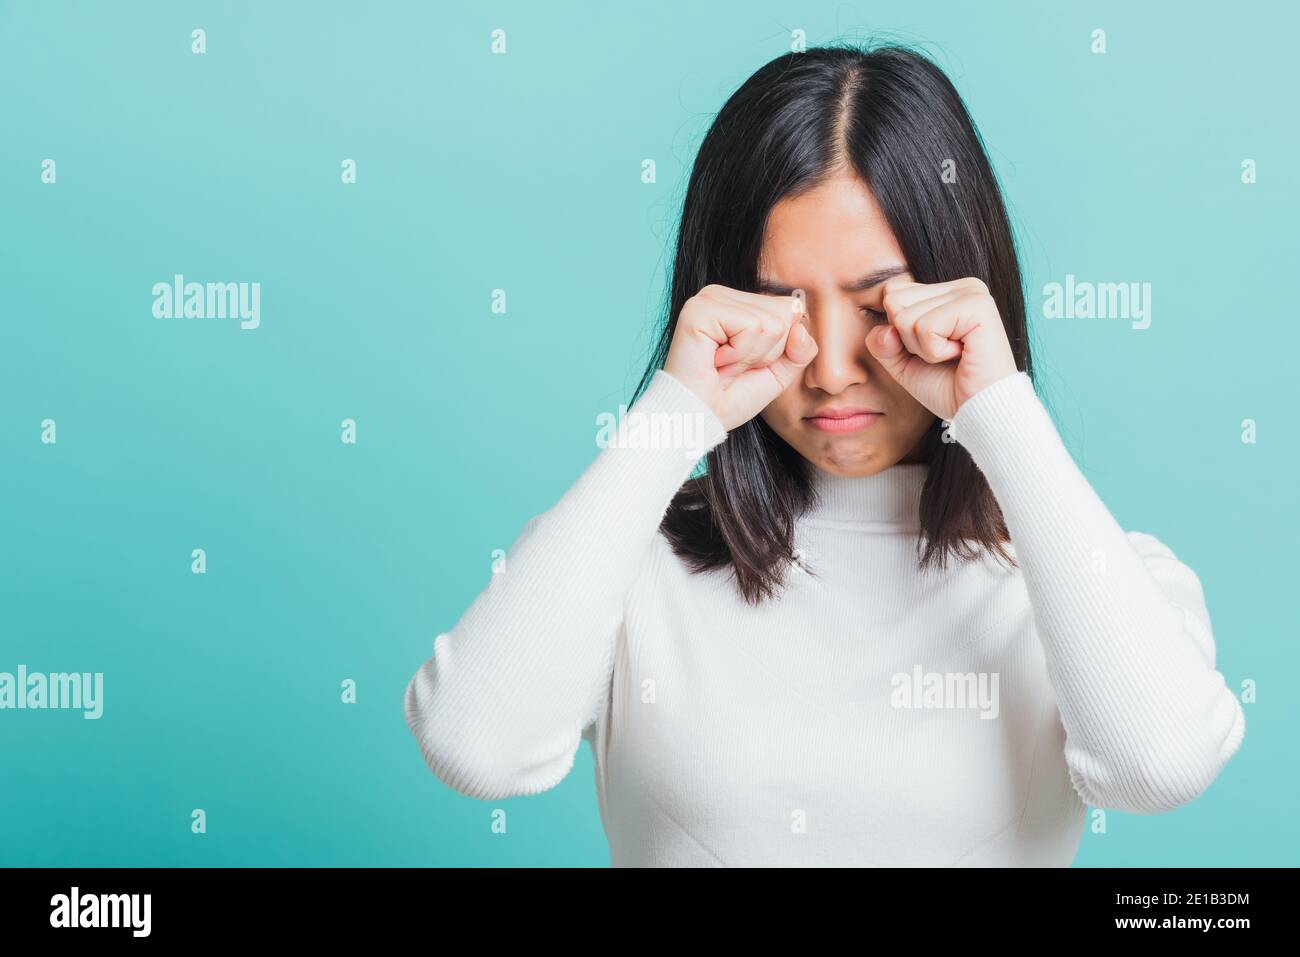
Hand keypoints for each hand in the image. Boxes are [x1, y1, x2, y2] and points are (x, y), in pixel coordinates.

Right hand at [663, 283, 818, 430]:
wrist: (699, 419)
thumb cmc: (730, 398)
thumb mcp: (778, 373)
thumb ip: (800, 350)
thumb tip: (802, 327)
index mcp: (737, 302)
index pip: (789, 309)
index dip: (778, 349)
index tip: (746, 365)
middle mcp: (722, 294)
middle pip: (784, 313)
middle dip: (766, 353)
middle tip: (733, 368)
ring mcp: (709, 298)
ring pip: (771, 322)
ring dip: (751, 357)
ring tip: (723, 367)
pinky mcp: (700, 309)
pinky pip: (751, 326)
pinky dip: (740, 354)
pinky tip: (715, 361)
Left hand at [864, 275, 1017, 421]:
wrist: (978, 412)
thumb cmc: (947, 387)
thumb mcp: (902, 363)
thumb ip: (882, 341)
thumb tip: (885, 330)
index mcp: (946, 292)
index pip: (892, 293)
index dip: (898, 332)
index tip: (932, 348)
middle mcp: (961, 286)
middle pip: (894, 300)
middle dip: (908, 340)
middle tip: (942, 355)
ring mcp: (971, 292)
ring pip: (906, 316)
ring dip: (922, 349)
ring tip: (952, 356)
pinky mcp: (978, 306)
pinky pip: (925, 327)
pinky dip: (934, 352)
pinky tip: (961, 355)